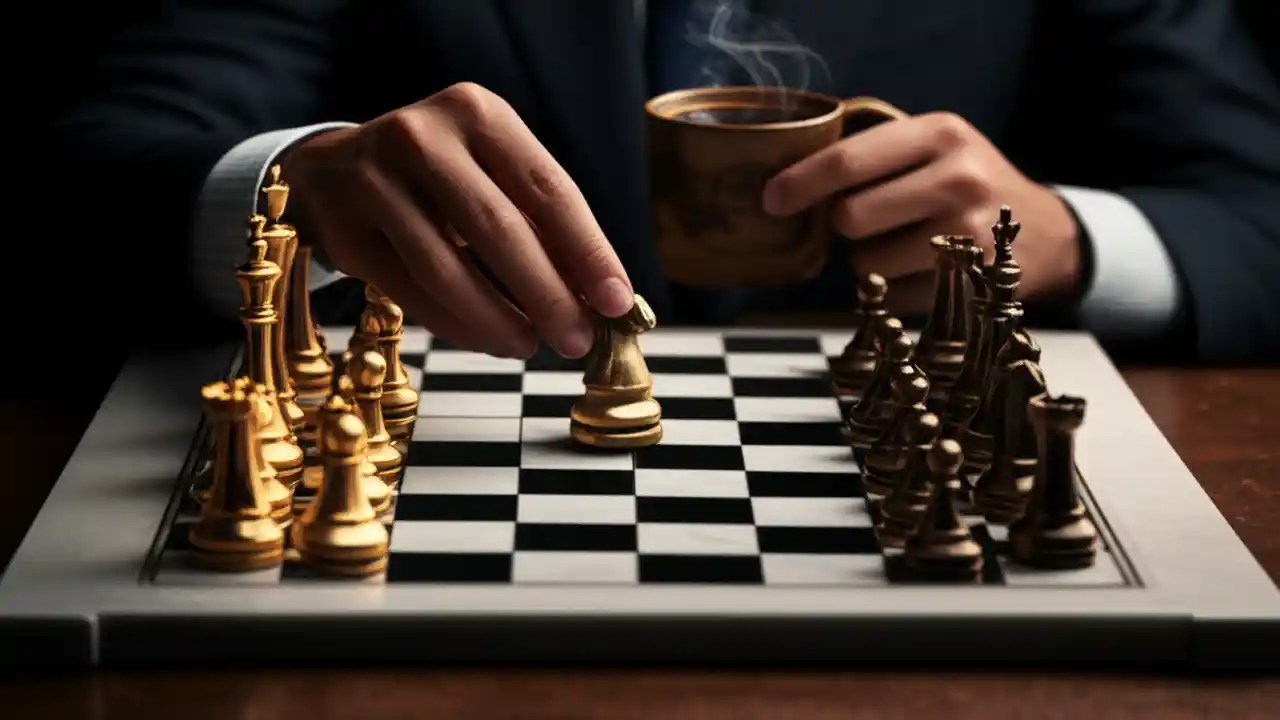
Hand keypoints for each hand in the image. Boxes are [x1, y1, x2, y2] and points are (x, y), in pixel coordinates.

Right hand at [280, 82, 633, 358]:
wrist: (330, 172)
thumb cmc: (438, 180)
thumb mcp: (491, 176)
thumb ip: (542, 227)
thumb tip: (600, 300)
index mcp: (477, 113)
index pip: (549, 189)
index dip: (589, 252)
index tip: (618, 303)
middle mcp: (422, 137)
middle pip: (500, 229)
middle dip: (547, 295)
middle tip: (577, 341)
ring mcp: (373, 180)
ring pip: (448, 269)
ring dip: (499, 319)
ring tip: (529, 346)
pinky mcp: (344, 229)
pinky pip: (411, 292)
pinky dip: (457, 326)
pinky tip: (487, 339)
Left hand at [761, 112, 1081, 315]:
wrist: (1045, 233)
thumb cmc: (965, 183)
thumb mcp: (932, 146)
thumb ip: (871, 153)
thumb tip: (784, 182)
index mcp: (941, 134)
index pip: (849, 159)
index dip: (800, 182)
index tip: (770, 199)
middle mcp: (959, 180)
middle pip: (849, 217)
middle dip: (841, 225)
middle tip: (862, 219)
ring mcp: (968, 237)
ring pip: (866, 264)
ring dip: (867, 261)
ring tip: (902, 243)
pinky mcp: (969, 287)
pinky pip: (892, 298)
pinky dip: (894, 290)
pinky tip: (923, 271)